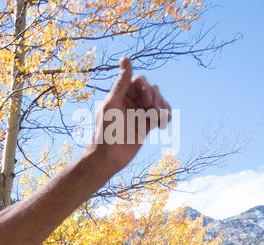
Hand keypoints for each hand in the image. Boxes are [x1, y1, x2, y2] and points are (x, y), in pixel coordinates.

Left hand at [90, 56, 170, 175]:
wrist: (109, 158)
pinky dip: (165, 116)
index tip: (145, 102)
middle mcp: (131, 101)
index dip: (146, 88)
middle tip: (152, 112)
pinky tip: (164, 122)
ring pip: (158, 101)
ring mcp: (140, 113)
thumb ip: (121, 83)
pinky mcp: (147, 125)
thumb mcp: (112, 104)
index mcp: (122, 94)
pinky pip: (161, 115)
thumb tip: (125, 59)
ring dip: (162, 107)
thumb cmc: (106, 131)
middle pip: (152, 89)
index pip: (140, 81)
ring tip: (161, 119)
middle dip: (155, 98)